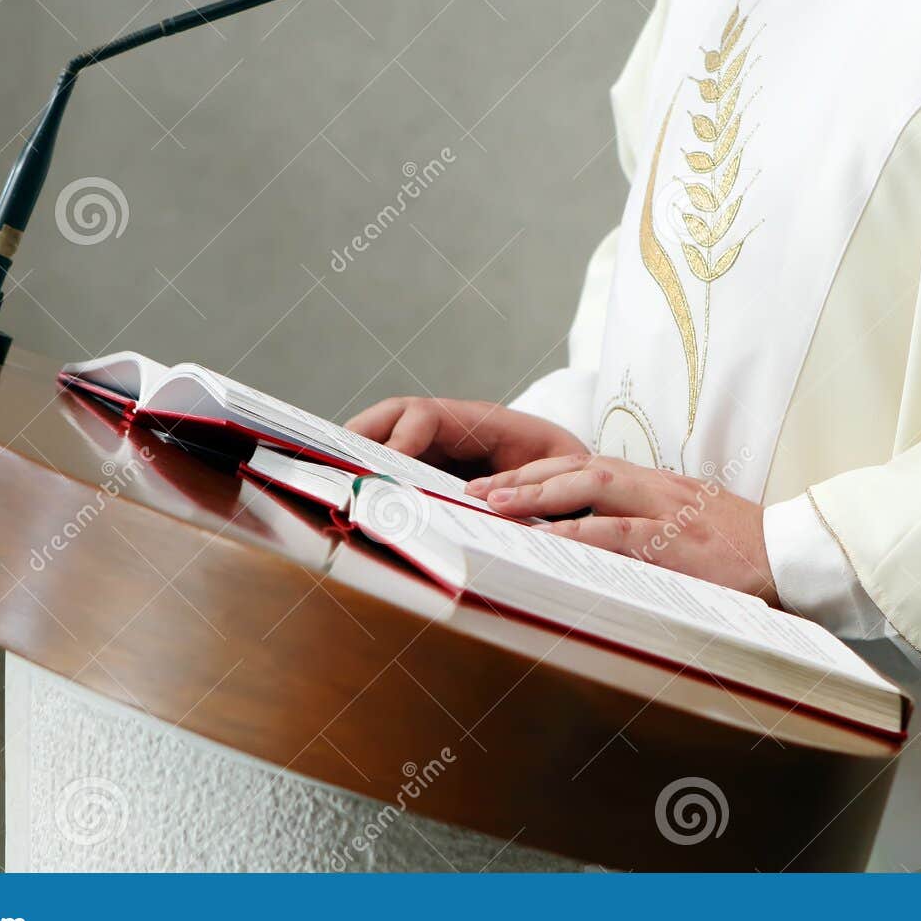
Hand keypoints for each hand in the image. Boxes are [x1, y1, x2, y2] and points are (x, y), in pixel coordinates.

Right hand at [345, 397, 587, 477]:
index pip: (424, 416)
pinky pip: (399, 468)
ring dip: (358, 456)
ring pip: (388, 440)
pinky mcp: (438, 472)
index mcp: (483, 422)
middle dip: (358, 437)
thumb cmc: (579, 476)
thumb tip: (483, 501)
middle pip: (392, 419)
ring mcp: (443, 449)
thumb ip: (528, 486)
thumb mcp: (562, 476)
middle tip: (328, 466)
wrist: (591, 484)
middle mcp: (455, 430)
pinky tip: (356, 503)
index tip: (382, 470)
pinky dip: (374, 478)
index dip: (399, 440)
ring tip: (329, 483)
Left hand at [467, 455, 776, 604]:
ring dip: (539, 496)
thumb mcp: (692, 529)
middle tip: (475, 491)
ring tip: (494, 506)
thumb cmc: (746, 551)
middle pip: (579, 466)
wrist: (801, 554)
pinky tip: (546, 538)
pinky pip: (620, 532)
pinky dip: (580, 532)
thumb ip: (649, 527)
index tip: (499, 482)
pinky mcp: (679, 541)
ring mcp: (668, 511)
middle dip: (524, 477)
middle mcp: (658, 487)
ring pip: (592, 489)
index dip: (540, 471)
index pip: (588, 464)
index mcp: (658, 484)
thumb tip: (600, 541)